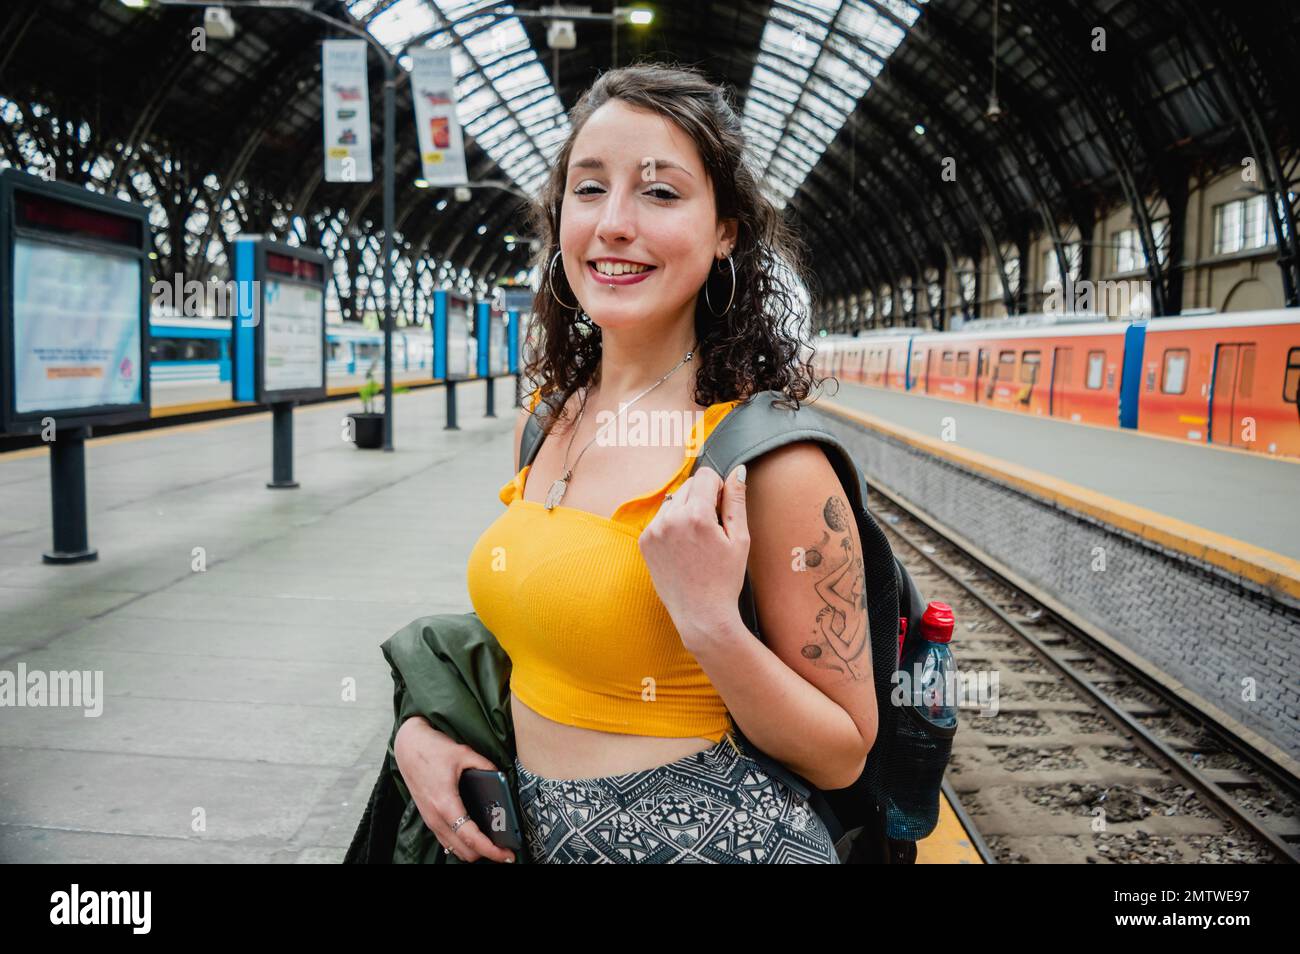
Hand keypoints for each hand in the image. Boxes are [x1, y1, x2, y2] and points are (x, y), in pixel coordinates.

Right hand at [392, 717, 516, 863]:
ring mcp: (430, 820)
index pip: (471, 837)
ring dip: (474, 850)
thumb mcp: (464, 753)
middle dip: (487, 853)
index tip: (507, 854)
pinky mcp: (428, 818)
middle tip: (505, 847)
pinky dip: (462, 844)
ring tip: (493, 843)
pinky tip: (475, 836)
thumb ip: (486, 766)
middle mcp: (436, 817)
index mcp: (446, 804)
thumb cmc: (432, 749)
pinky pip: (446, 841)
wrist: (407, 746)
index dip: (491, 850)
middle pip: (464, 851)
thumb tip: (501, 778)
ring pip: (455, 850)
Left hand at [638, 464, 748, 649]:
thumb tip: (737, 471)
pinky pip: (661, 518)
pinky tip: (684, 548)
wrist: (701, 614)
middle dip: (703, 498)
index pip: (705, 475)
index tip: (722, 508)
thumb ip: (736, 500)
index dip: (718, 487)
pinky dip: (672, 525)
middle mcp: (670, 519)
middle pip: (689, 485)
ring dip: (686, 510)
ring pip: (674, 500)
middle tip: (712, 529)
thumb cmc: (725, 579)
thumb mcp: (739, 539)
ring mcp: (654, 530)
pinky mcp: (645, 541)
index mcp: (696, 516)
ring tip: (697, 540)